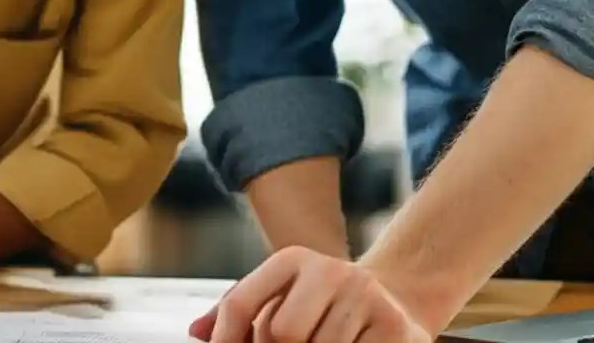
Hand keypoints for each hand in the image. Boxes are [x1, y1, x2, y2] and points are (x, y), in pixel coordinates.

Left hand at [189, 247, 432, 342]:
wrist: (396, 298)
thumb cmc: (323, 305)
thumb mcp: (281, 296)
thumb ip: (239, 312)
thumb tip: (196, 334)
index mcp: (292, 260)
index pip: (242, 301)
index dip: (225, 337)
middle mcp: (329, 270)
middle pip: (282, 333)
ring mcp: (366, 296)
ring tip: (326, 342)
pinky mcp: (396, 327)